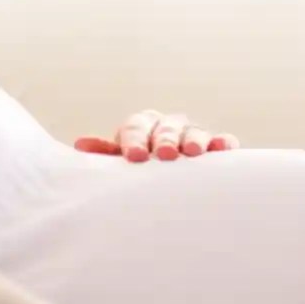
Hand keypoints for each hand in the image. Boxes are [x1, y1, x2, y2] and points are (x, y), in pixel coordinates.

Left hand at [74, 109, 239, 161]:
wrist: (169, 178)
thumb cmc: (140, 169)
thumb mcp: (121, 162)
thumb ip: (106, 154)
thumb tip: (81, 145)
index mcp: (141, 125)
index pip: (136, 127)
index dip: (135, 140)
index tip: (135, 157)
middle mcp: (167, 125)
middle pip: (166, 127)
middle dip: (166, 139)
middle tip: (166, 155)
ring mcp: (192, 133)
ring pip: (194, 131)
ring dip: (194, 140)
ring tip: (194, 153)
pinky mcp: (215, 145)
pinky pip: (221, 140)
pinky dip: (222, 142)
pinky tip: (223, 149)